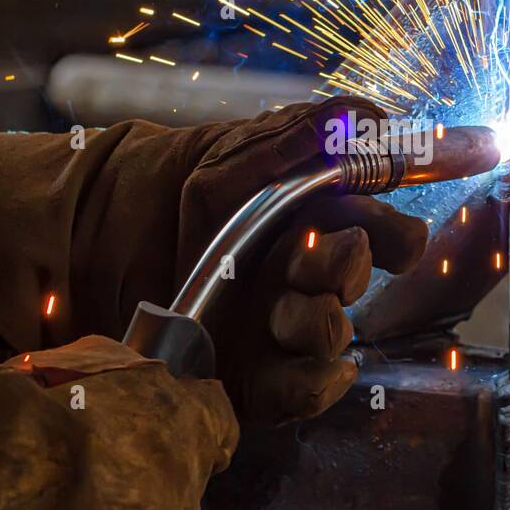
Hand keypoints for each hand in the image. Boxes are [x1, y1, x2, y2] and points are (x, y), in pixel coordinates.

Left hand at [175, 97, 427, 424]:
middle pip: (354, 279)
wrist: (104, 244)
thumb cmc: (184, 194)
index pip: (384, 234)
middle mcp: (303, 276)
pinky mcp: (253, 376)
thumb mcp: (240, 153)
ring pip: (331, 334)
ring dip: (322, 320)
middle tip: (341, 250)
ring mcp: (279, 326)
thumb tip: (376, 119)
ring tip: (288, 306)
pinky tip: (320, 368)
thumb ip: (307, 131)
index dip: (400, 239)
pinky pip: (303, 390)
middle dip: (348, 266)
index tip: (404, 242)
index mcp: (313, 222)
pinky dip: (318, 383)